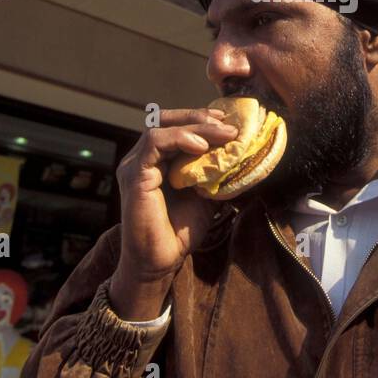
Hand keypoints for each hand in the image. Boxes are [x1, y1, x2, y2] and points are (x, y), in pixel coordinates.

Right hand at [110, 107, 238, 315]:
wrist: (161, 261)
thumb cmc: (180, 231)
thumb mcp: (206, 195)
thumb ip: (216, 173)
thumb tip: (243, 155)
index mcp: (157, 160)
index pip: (174, 125)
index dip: (200, 118)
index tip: (228, 121)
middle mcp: (142, 158)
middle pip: (167, 120)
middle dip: (199, 117)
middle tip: (228, 124)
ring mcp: (136, 164)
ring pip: (162, 127)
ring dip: (196, 126)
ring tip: (223, 134)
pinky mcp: (134, 174)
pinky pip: (154, 143)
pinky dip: (180, 138)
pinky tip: (202, 147)